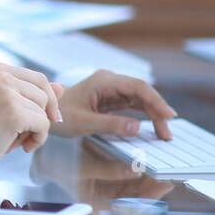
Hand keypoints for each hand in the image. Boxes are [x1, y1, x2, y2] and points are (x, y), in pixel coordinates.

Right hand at [0, 61, 63, 172]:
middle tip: (24, 134)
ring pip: (45, 111)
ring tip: (14, 140)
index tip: (47, 120)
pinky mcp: (14, 112)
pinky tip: (20, 146)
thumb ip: (32, 95)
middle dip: (41, 117)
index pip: (39, 79)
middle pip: (45, 94)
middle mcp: (2, 75)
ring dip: (36, 130)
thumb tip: (62, 86)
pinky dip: (37, 139)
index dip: (48, 101)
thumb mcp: (7, 107)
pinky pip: (43, 125)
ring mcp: (7, 92)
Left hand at [51, 71, 176, 140]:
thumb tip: (137, 128)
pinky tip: (153, 127)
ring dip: (153, 115)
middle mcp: (111, 82)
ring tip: (164, 134)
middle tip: (167, 133)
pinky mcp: (111, 99)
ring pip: (140, 100)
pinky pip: (132, 106)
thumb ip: (110, 125)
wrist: (45, 113)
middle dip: (157, 111)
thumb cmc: (60, 115)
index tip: (168, 115)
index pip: (138, 87)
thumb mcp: (84, 123)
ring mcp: (112, 90)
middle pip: (142, 93)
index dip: (156, 100)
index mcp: (104, 81)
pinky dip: (143, 116)